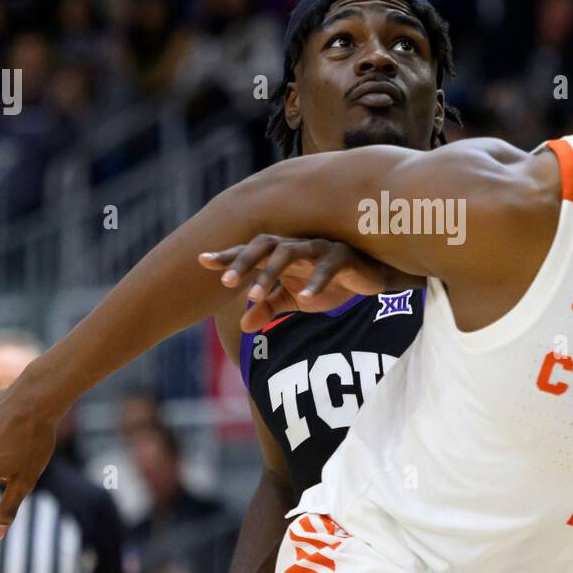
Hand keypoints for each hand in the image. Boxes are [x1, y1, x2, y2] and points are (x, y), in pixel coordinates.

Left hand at [199, 235, 393, 331]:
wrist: (371, 279)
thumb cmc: (331, 283)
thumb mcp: (295, 300)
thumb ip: (269, 308)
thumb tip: (242, 327)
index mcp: (282, 254)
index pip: (250, 252)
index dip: (228, 256)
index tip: (201, 261)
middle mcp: (297, 246)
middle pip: (264, 245)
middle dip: (243, 262)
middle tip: (226, 282)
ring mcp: (319, 248)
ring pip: (291, 252)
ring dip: (270, 273)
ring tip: (254, 296)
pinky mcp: (343, 255)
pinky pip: (327, 266)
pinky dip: (316, 281)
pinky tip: (305, 298)